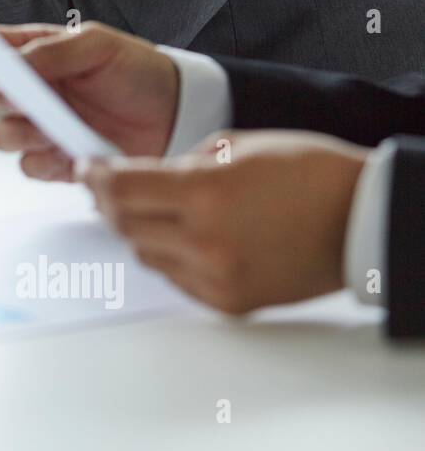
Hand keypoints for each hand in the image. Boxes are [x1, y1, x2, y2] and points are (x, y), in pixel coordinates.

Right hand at [0, 22, 178, 180]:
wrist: (177, 115)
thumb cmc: (140, 72)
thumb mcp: (97, 46)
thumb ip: (51, 51)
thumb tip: (10, 59)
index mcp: (36, 55)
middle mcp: (33, 92)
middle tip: (16, 98)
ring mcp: (42, 128)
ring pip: (2, 136)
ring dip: (18, 133)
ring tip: (47, 128)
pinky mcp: (56, 161)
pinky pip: (30, 167)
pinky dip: (44, 161)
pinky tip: (67, 151)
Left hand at [81, 130, 368, 313]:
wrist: (364, 221)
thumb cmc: (311, 176)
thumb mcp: (238, 148)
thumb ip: (182, 164)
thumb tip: (141, 176)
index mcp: (204, 195)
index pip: (121, 189)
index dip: (96, 177)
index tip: (88, 169)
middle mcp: (204, 242)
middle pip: (124, 226)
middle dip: (109, 203)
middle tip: (105, 187)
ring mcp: (216, 277)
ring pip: (145, 255)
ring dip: (139, 230)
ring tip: (151, 209)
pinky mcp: (229, 302)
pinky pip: (176, 279)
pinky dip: (170, 256)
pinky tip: (184, 236)